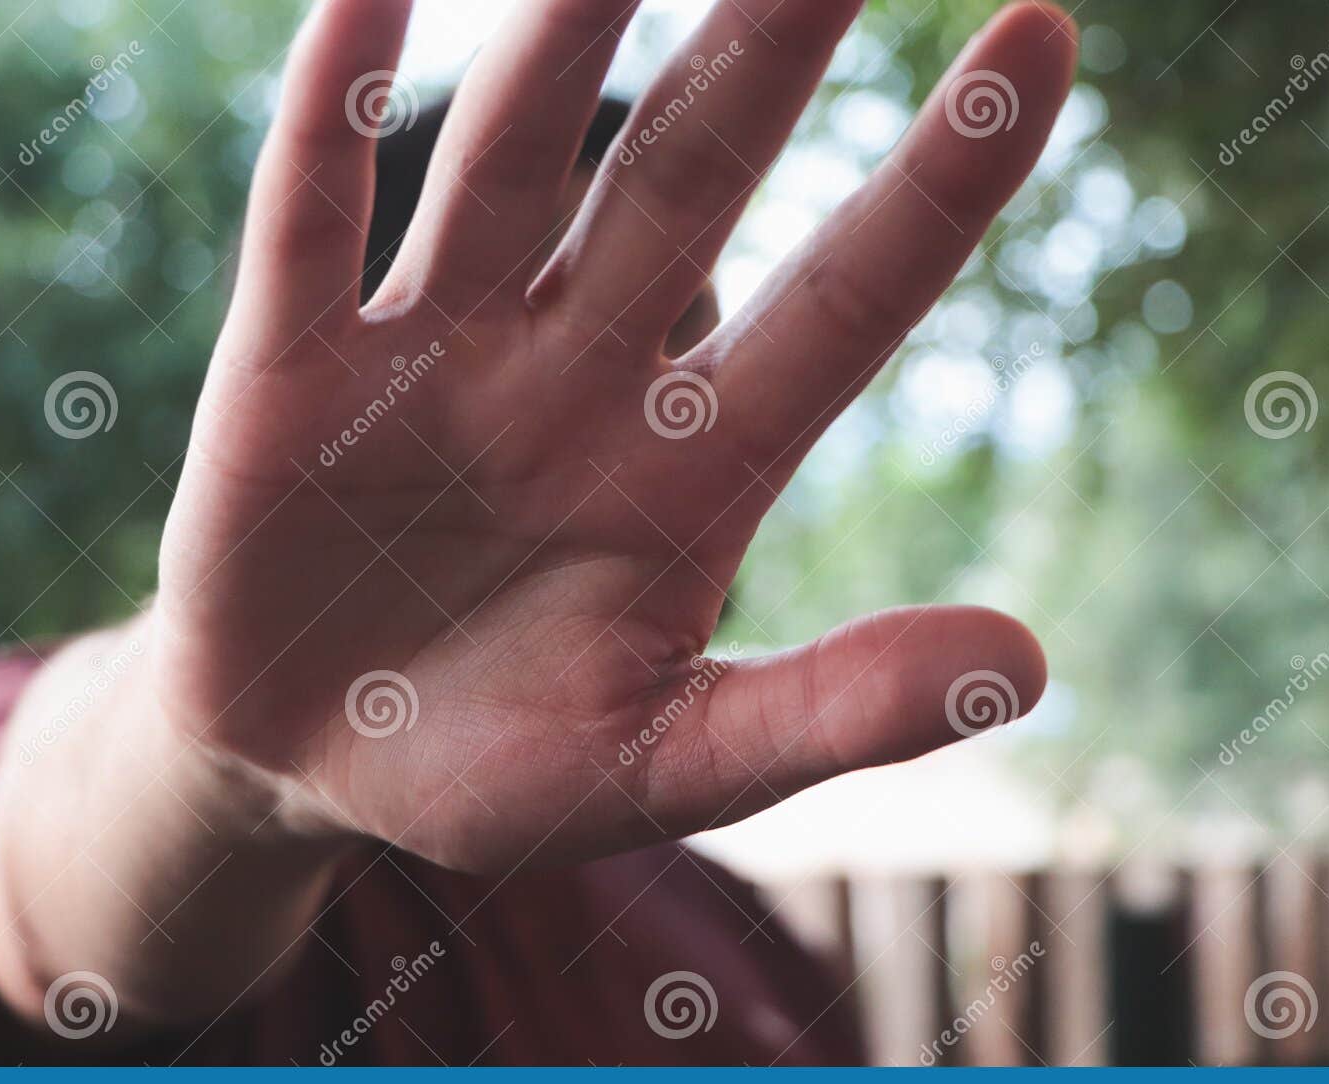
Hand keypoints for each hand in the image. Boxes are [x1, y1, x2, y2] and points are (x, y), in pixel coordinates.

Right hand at [153, 0, 1069, 872]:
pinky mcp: (286, 369)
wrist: (302, 766)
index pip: (836, 307)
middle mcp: (576, 376)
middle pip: (685, 182)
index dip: (936, 184)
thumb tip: (1025, 664)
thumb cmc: (492, 766)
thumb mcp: (663, 766)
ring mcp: (432, 357)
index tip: (1042, 36)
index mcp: (686, 470)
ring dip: (569, 37)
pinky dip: (332, 115)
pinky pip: (311, 223)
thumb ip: (824, 713)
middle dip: (762, 50)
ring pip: (513, 166)